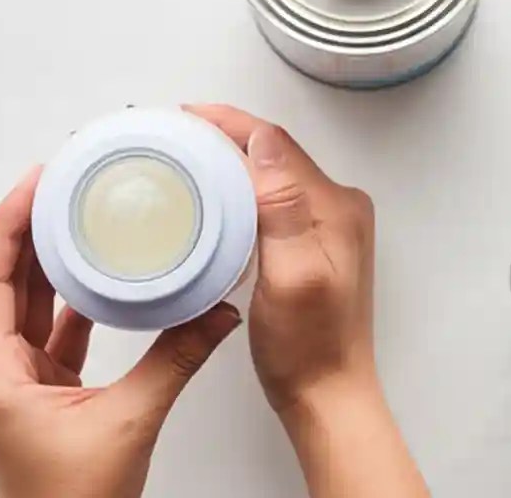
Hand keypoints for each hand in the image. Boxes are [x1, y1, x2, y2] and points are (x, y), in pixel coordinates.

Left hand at [0, 167, 241, 497]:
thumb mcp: (130, 422)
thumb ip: (174, 359)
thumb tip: (215, 313)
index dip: (9, 223)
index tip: (35, 182)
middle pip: (2, 285)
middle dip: (29, 232)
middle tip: (59, 185)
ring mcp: (12, 387)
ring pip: (24, 308)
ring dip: (48, 265)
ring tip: (75, 218)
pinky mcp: (37, 398)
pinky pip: (48, 335)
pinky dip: (71, 304)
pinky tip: (97, 280)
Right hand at [186, 105, 428, 497]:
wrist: (328, 395)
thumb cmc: (309, 347)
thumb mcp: (292, 275)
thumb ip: (284, 206)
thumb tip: (265, 141)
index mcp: (335, 206)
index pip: (276, 144)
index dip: (229, 123)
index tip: (184, 116)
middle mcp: (337, 208)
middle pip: (274, 154)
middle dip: (226, 136)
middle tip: (174, 133)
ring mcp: (327, 227)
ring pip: (272, 175)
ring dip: (232, 160)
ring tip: (186, 155)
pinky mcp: (313, 245)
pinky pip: (273, 200)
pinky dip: (241, 190)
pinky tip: (214, 197)